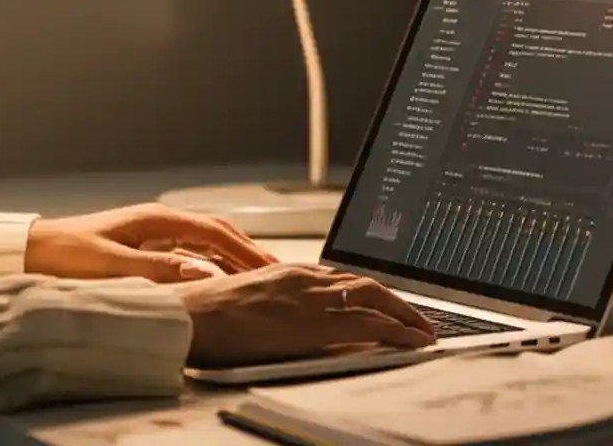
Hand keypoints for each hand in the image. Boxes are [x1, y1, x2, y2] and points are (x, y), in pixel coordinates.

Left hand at [24, 203, 277, 281]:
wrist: (29, 252)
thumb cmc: (63, 255)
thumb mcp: (110, 263)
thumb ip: (155, 267)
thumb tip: (201, 269)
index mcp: (156, 219)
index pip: (215, 233)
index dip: (245, 251)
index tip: (270, 269)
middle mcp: (159, 222)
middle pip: (218, 233)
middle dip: (249, 250)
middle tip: (279, 271)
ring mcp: (153, 233)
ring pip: (207, 242)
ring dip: (234, 257)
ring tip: (259, 276)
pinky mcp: (145, 246)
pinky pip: (190, 252)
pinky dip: (213, 263)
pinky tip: (222, 279)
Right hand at [175, 264, 435, 367]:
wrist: (188, 318)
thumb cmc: (206, 315)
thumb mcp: (247, 299)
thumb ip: (277, 302)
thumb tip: (294, 317)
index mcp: (288, 271)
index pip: (342, 276)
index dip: (371, 292)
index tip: (387, 303)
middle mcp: (304, 277)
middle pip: (365, 283)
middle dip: (397, 301)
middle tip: (418, 318)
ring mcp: (310, 297)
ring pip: (374, 298)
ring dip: (405, 314)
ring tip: (424, 331)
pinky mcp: (312, 322)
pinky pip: (367, 323)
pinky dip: (396, 330)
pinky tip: (411, 341)